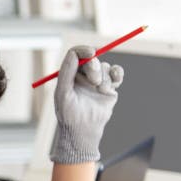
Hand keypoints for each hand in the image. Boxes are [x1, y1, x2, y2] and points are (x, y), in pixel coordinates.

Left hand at [51, 45, 122, 163]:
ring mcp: (97, 79)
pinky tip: (113, 84)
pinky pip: (117, 72)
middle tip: (94, 81)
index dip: (84, 50)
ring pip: (105, 67)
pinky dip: (117, 74)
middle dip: (94, 67)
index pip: (76, 54)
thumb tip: (73, 53)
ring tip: (99, 92)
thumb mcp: (63, 93)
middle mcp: (83, 74)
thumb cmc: (69, 113)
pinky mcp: (110, 86)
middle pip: (92, 58)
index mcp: (70, 73)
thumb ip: (66, 72)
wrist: (84, 130)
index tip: (91, 53)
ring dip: (104, 78)